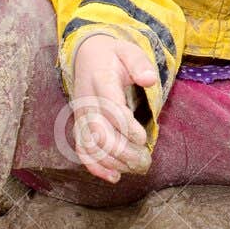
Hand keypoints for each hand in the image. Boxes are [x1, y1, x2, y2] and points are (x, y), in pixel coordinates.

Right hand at [68, 34, 156, 182]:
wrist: (86, 56)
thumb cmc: (113, 55)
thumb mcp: (129, 50)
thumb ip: (140, 63)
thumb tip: (149, 80)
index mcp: (100, 81)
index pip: (110, 107)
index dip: (125, 126)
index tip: (143, 137)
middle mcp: (87, 102)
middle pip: (100, 133)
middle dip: (123, 151)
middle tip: (145, 160)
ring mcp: (81, 116)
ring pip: (91, 146)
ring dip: (114, 161)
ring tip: (137, 168)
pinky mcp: (80, 126)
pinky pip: (82, 150)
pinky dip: (96, 167)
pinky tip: (114, 177)